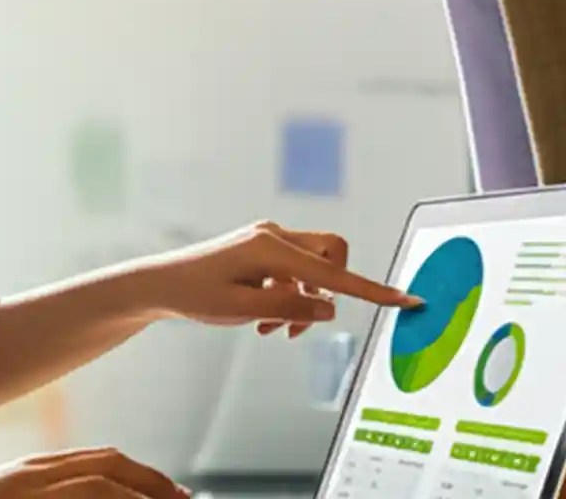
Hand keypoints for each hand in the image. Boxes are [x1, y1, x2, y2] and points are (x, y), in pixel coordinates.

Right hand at [0, 447, 190, 497]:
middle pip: (107, 465)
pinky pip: (78, 498)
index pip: (100, 461)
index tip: (174, 492)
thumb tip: (90, 494)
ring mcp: (25, 487)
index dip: (143, 475)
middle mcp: (33, 473)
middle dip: (152, 481)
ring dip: (140, 493)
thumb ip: (48, 492)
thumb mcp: (12, 496)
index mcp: (33, 470)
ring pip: (98, 481)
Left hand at [134, 220, 420, 337]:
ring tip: (273, 329)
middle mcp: (274, 237)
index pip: (333, 272)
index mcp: (270, 248)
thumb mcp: (241, 310)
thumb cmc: (193, 294)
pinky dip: (290, 297)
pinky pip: (296, 272)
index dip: (371, 289)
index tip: (404, 299)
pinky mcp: (263, 250)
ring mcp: (269, 241)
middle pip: (331, 255)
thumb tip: (330, 310)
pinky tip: (266, 318)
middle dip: (329, 291)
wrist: (160, 283)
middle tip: (299, 324)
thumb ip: (288, 310)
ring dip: (305, 301)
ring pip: (314, 268)